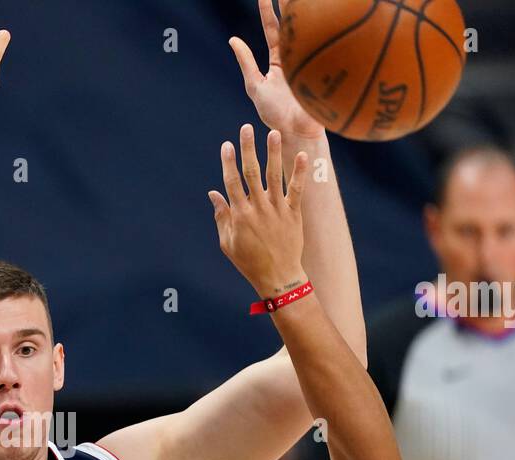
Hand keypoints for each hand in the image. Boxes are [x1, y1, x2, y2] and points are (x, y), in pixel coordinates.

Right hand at [208, 124, 308, 297]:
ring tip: (273, 132)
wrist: (278, 277)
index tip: (226, 144)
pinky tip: (301, 154)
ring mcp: (277, 209)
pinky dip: (299, 172)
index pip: (232, 182)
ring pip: (274, 176)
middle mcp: (258, 208)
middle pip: (251, 172)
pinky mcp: (294, 213)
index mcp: (240, 215)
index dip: (228, 162)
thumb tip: (213, 194)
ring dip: (273, 153)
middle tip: (246, 128)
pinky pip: (297, 189)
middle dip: (248, 148)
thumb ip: (221, 216)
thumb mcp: (228, 242)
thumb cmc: (250, 262)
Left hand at [230, 0, 324, 140]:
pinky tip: (329, 16)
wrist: (297, 132)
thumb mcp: (255, 86)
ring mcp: (312, 60)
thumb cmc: (274, 115)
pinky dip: (327, 32)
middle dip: (291, 4)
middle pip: (293, 23)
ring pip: (310, 30)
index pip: (273, 28)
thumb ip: (246, 63)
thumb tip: (232, 40)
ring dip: (308, 12)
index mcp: (279, 59)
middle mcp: (296, 56)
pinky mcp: (324, 69)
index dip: (268, 11)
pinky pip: (326, 46)